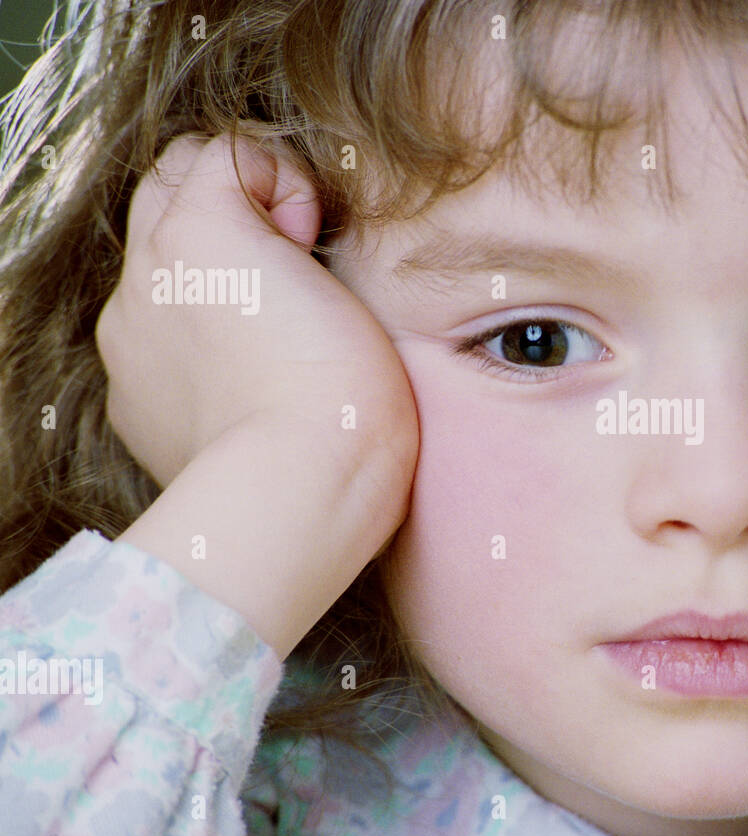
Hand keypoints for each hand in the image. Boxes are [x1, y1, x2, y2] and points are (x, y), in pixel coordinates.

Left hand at [97, 131, 419, 656]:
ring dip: (206, 270)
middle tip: (289, 258)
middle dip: (229, 206)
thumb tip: (272, 235)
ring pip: (155, 267)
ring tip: (267, 319)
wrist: (299, 492)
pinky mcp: (132, 399)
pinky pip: (152, 339)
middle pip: (168, 188)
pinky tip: (242, 374)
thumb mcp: (336, 274)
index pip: (218, 153)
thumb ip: (287, 225)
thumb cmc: (342, 388)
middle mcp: (142, 274)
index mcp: (193, 228)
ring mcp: (129, 340)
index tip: (310, 232)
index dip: (277, 178)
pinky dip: (189, 337)